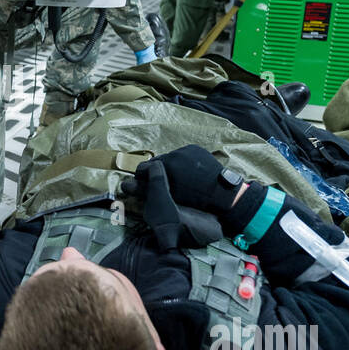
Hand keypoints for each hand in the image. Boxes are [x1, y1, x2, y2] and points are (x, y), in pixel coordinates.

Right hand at [128, 145, 243, 213]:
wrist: (223, 194)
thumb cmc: (194, 199)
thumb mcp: (168, 196)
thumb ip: (146, 189)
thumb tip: (125, 186)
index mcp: (166, 164)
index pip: (146, 167)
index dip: (144, 176)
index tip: (145, 184)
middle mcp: (175, 153)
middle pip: (159, 161)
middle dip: (158, 171)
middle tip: (163, 183)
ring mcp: (187, 150)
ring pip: (172, 158)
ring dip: (171, 166)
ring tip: (177, 179)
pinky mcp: (196, 149)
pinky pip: (184, 155)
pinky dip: (183, 163)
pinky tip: (188, 173)